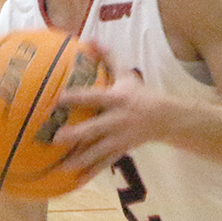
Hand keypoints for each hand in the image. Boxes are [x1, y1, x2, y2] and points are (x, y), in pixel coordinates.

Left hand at [49, 67, 164, 187]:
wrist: (165, 118)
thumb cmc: (139, 94)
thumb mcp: (126, 74)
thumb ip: (107, 57)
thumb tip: (90, 38)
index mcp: (117, 100)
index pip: (94, 98)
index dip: (77, 97)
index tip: (58, 98)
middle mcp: (117, 120)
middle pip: (95, 129)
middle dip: (77, 134)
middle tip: (56, 138)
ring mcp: (119, 139)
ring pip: (98, 151)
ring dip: (80, 160)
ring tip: (61, 168)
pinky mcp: (120, 152)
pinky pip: (103, 165)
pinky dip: (90, 174)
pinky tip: (75, 182)